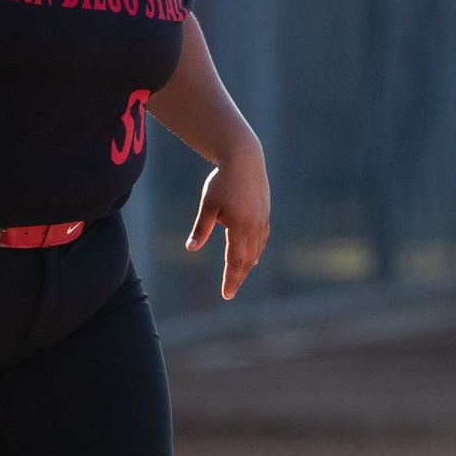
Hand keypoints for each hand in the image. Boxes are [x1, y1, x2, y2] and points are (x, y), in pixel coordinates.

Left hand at [186, 147, 270, 300]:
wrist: (245, 160)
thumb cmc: (222, 181)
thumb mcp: (209, 205)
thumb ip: (201, 228)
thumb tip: (190, 249)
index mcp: (240, 227)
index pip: (234, 261)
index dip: (231, 279)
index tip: (226, 295)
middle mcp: (255, 228)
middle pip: (247, 260)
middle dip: (238, 277)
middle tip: (230, 292)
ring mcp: (262, 221)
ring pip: (256, 251)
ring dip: (247, 266)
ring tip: (238, 278)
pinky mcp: (265, 215)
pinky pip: (261, 240)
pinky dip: (255, 252)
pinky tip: (252, 258)